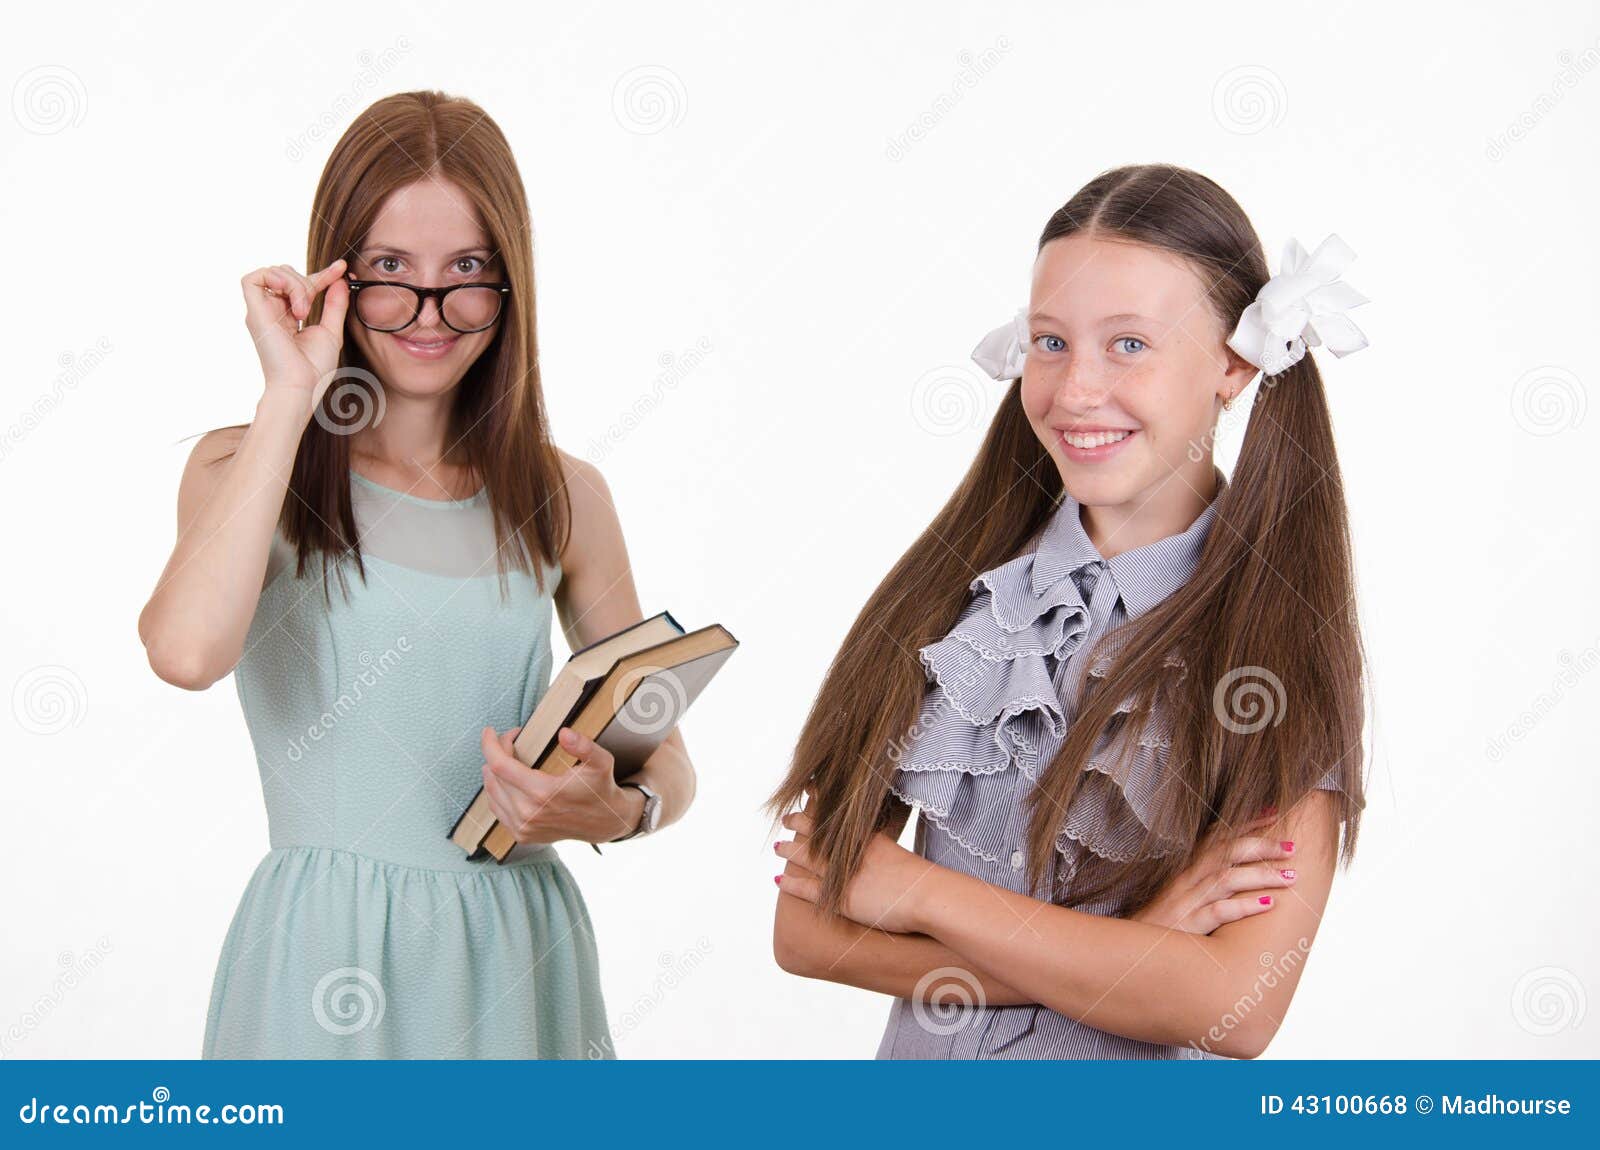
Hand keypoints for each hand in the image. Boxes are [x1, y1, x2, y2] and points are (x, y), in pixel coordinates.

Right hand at [241, 258, 349, 404]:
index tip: (341, 268)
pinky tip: (291, 299)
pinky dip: (275, 279)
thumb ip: (335, 304)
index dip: (322, 274)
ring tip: (303, 311)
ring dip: (295, 284)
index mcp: (288, 317)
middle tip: (313, 307)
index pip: (302, 285)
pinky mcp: (253, 313)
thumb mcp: (331, 331)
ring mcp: (261, 312)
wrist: (301, 387)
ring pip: (272, 272)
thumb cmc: (314, 369)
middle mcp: (271, 312)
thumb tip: (340, 279)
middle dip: (306, 280)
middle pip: (285, 273)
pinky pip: (253, 278)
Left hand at [479, 725, 642, 845]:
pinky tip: (505, 780)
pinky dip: (496, 791)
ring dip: (493, 772)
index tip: (490, 731)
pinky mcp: (522, 835)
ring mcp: (523, 827)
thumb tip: (563, 733)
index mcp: (543, 793)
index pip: (500, 765)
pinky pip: (497, 809)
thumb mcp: (601, 762)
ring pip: (491, 793)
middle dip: (496, 753)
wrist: (604, 823)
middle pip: (494, 776)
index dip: (490, 745)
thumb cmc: (600, 789)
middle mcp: (528, 813)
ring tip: (505, 757)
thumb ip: (584, 746)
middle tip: (510, 741)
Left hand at [773, 807, 934, 933]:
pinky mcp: (838, 897)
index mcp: (864, 836)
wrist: (926, 895)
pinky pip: (806, 888)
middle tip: (786, 816)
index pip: (834, 813)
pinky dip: (791, 882)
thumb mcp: (901, 851)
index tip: (807, 787)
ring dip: (789, 849)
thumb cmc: (923, 876)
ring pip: (805, 857)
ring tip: (778, 845)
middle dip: (798, 823)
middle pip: (815, 831)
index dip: (818, 800)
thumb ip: (886, 845)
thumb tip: (884, 845)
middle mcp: (848, 852)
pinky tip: (778, 879)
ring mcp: (841, 874)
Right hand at [1131, 808, 1298, 933]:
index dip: (1246, 823)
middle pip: (1226, 851)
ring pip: (1227, 878)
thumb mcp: (1178, 898)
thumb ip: (1203, 883)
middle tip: (1293, 847)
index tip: (1274, 813)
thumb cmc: (1158, 927)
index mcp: (1186, 870)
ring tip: (1291, 876)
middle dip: (1262, 845)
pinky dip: (1244, 905)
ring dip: (1262, 874)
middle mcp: (1186, 880)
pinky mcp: (1186, 926)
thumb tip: (1236, 873)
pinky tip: (1268, 904)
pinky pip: (1218, 911)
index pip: (1218, 837)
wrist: (1128, 953)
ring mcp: (1186, 901)